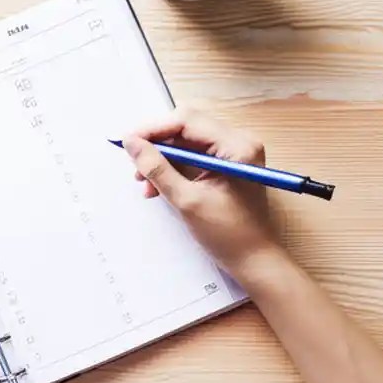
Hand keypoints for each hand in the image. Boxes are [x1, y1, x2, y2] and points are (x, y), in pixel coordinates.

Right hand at [123, 108, 282, 281]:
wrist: (254, 261)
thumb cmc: (228, 234)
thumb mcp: (187, 200)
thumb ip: (157, 168)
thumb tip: (131, 143)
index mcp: (236, 146)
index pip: (186, 121)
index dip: (153, 130)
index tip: (128, 144)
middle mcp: (237, 142)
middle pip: (185, 128)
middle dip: (156, 145)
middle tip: (136, 165)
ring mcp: (232, 153)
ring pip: (185, 141)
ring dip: (161, 158)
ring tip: (145, 181)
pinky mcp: (225, 164)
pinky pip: (191, 155)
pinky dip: (172, 167)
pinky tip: (158, 185)